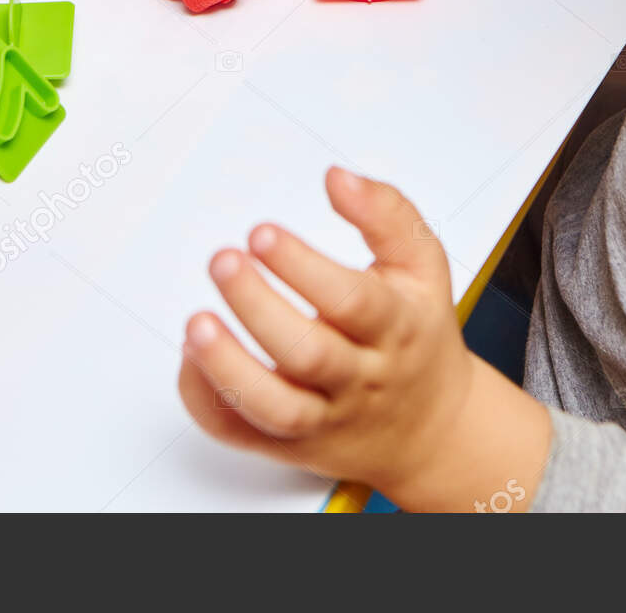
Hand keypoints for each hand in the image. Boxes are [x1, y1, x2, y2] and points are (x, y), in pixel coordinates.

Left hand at [178, 167, 550, 511]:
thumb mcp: (423, 267)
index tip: (262, 234)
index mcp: (396, 328)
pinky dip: (209, 402)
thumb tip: (338, 178)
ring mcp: (325, 418)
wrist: (434, 429)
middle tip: (222, 260)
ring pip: (275, 406)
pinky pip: (242, 435)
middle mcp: (361, 379)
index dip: (304, 268)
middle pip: (309, 355)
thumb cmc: (417, 334)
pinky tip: (192, 358)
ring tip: (196, 323)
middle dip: (259, 307)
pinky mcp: (290, 447)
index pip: (353, 302)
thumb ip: (386, 214)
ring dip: (229, 367)